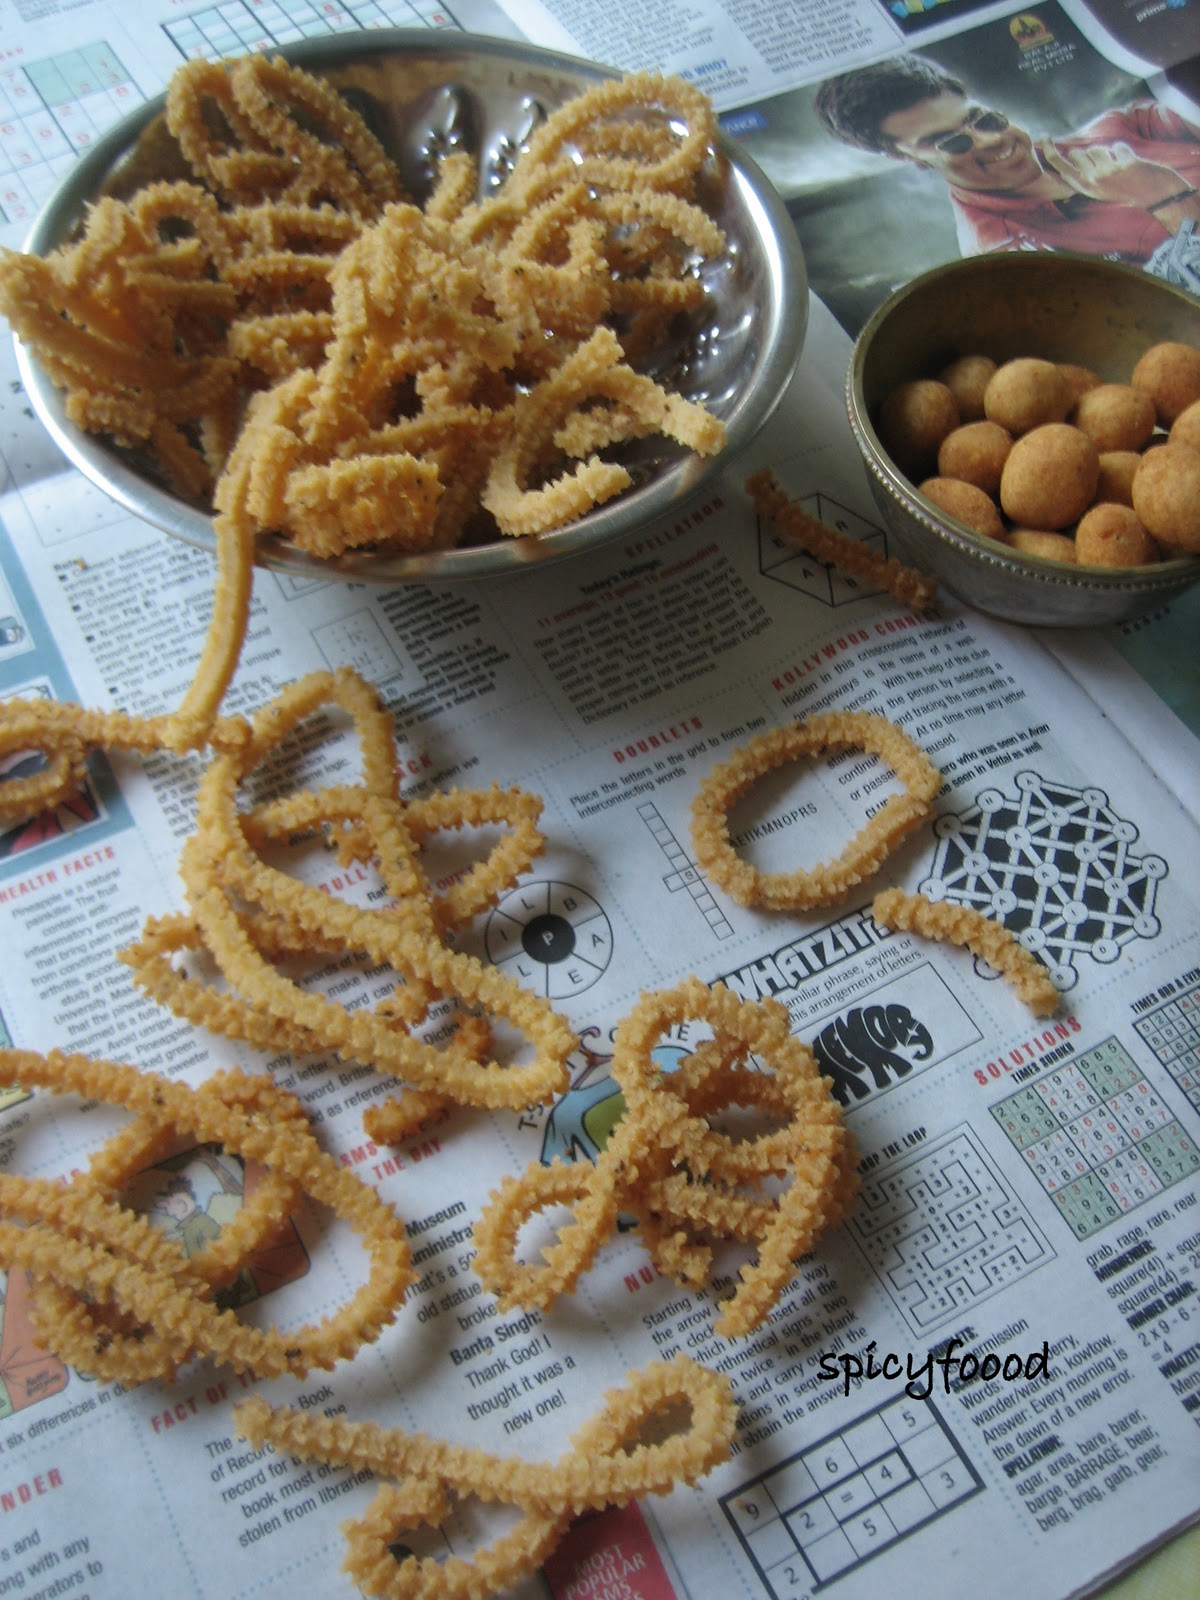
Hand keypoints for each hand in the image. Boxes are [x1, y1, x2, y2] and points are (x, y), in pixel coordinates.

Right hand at [1037, 137, 1191, 207]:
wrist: (1154, 196)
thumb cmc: (1125, 189)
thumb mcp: (1100, 188)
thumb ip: (1085, 173)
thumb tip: (1072, 153)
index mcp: (1085, 188)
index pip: (1061, 167)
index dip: (1050, 152)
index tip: (1044, 138)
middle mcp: (1094, 182)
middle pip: (1078, 154)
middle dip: (1088, 153)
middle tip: (1103, 165)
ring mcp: (1110, 173)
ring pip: (1097, 148)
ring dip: (1107, 152)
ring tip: (1117, 166)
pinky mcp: (1125, 164)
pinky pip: (1118, 147)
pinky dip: (1124, 151)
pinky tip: (1130, 164)